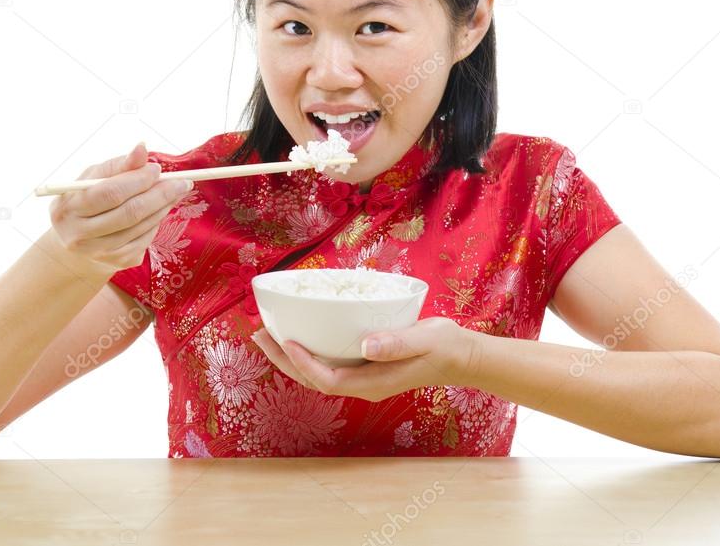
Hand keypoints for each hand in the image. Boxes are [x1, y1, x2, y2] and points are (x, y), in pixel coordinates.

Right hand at [48, 141, 193, 274]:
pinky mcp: (117, 263)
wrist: (76, 246)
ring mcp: (100, 253)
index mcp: (70, 208)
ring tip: (176, 191)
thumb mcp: (93, 180)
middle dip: (161, 194)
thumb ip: (118, 165)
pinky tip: (160, 210)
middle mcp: (81, 235)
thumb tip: (142, 147)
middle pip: (130, 213)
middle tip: (182, 182)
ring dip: (164, 206)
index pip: (110, 193)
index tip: (157, 169)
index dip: (137, 180)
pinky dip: (156, 221)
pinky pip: (146, 238)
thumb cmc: (86, 202)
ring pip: (142, 226)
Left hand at [252, 316, 473, 402]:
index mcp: (372, 383)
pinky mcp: (365, 367)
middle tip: (259, 334)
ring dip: (290, 356)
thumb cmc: (444, 347)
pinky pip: (328, 364)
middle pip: (312, 379)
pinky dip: (308, 351)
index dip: (303, 363)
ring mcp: (363, 377)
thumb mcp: (424, 340)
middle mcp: (362, 384)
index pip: (327, 380)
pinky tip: (300, 334)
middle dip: (283, 360)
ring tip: (268, 334)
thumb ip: (396, 343)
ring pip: (317, 373)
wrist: (461, 356)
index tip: (286, 340)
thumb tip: (365, 345)